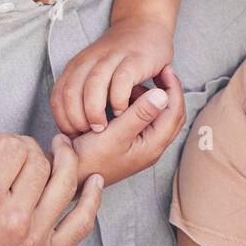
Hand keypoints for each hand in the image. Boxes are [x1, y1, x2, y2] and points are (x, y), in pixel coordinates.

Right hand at [0, 104, 101, 245]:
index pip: (16, 148)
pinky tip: (93, 181)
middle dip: (32, 148)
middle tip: (21, 150)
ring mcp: (33, 241)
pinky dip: (91, 199)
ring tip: (61, 149)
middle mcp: (13, 219)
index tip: (0, 144)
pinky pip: (80, 225)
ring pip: (65, 185)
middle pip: (40, 163)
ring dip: (66, 160)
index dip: (8, 138)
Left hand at [50, 16, 174, 135]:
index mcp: (76, 66)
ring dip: (94, 112)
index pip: (58, 97)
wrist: (145, 26)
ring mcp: (112, 58)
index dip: (63, 120)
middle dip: (76, 119)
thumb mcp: (94, 73)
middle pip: (71, 92)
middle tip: (88, 135)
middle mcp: (90, 60)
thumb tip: (73, 129)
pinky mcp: (135, 59)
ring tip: (102, 128)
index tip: (75, 135)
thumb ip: (82, 93)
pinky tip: (122, 111)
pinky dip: (119, 99)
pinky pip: (121, 80)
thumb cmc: (120, 60)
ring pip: (93, 85)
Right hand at [70, 66, 185, 187]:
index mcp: (153, 145)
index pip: (175, 112)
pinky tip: (125, 96)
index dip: (174, 88)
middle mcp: (151, 146)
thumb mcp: (115, 134)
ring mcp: (141, 145)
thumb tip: (163, 94)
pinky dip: (139, 105)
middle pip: (171, 114)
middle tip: (161, 73)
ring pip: (157, 116)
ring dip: (151, 98)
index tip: (166, 69)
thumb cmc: (89, 159)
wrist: (70, 175)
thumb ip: (139, 114)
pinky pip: (143, 119)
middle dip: (169, 92)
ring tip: (137, 84)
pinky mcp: (130, 142)